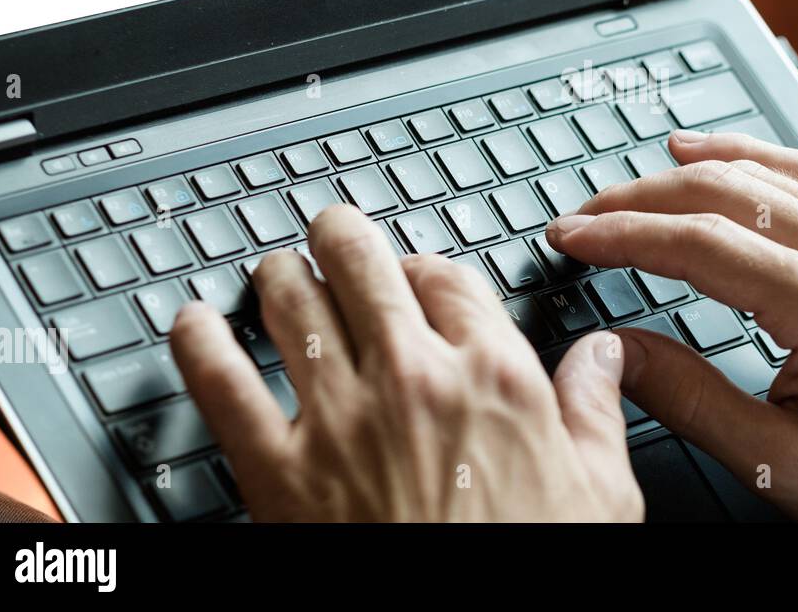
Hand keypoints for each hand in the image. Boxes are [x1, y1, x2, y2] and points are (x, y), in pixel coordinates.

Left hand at [170, 205, 641, 521]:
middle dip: (341, 237)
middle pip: (362, 265)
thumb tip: (604, 358)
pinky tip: (193, 324)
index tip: (415, 273)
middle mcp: (414, 379)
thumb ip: (594, 412)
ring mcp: (342, 420)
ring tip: (274, 269)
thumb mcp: (600, 493)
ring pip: (292, 305)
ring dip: (278, 274)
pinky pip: (223, 384)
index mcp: (493, 374)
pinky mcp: (280, 472)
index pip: (446, 277)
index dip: (422, 265)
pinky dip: (200, 343)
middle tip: (332, 232)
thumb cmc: (528, 565)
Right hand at [547, 129, 797, 520]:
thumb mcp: (779, 462)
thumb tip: (619, 353)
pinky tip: (712, 155)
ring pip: (760, 171)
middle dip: (639, 199)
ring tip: (625, 188)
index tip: (572, 235)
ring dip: (684, 172)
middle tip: (583, 218)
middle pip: (722, 194)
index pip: (699, 244)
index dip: (623, 234)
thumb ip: (690, 399)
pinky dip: (748, 155)